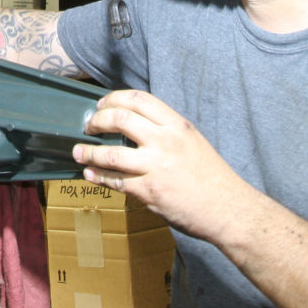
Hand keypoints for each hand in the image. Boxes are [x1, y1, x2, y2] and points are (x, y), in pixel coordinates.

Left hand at [75, 89, 259, 243]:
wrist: (228, 209)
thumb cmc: (211, 176)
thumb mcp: (192, 140)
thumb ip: (165, 130)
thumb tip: (134, 124)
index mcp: (177, 125)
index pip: (138, 99)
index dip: (114, 98)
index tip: (102, 104)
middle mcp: (165, 141)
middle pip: (119, 119)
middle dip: (97, 120)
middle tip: (89, 126)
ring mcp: (156, 167)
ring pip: (110, 154)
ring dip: (88, 152)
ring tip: (79, 151)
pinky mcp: (149, 192)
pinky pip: (115, 182)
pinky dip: (98, 177)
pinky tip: (90, 174)